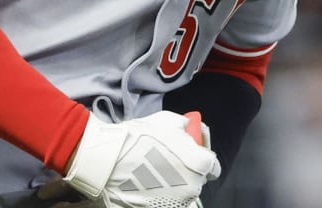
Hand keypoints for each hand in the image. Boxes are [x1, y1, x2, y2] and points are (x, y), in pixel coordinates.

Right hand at [61, 111, 219, 207]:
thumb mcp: (170, 120)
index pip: (213, 167)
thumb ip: (188, 128)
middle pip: (196, 182)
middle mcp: (192, 188)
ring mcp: (174, 203)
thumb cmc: (139, 137)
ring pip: (180, 195)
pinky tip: (144, 184)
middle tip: (167, 162)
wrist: (108, 158)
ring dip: (173, 186)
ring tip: (152, 173)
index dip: (203, 159)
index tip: (192, 156)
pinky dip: (157, 196)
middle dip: (186, 172)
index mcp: (200, 165)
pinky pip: (163, 203)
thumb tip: (193, 131)